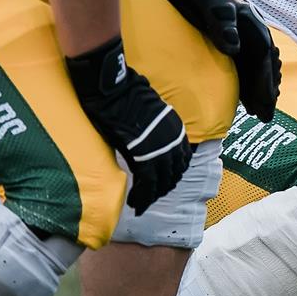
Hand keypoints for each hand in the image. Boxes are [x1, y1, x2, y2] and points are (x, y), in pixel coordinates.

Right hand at [64, 36, 193, 213]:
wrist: (114, 92)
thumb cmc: (125, 96)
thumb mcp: (149, 111)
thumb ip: (154, 127)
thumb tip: (149, 137)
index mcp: (175, 128)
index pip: (183, 158)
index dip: (174, 173)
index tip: (165, 182)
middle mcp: (173, 140)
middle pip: (174, 173)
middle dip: (164, 187)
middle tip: (152, 197)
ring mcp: (160, 149)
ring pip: (162, 181)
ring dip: (152, 195)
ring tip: (142, 203)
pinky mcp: (144, 156)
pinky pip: (147, 183)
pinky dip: (142, 195)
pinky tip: (135, 202)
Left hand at [134, 0, 281, 121]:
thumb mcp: (206, 0)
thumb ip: (221, 21)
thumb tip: (234, 47)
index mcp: (249, 20)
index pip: (263, 53)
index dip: (266, 77)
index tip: (267, 98)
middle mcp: (249, 30)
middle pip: (263, 64)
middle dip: (266, 89)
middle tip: (267, 116)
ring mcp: (240, 37)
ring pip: (255, 66)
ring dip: (259, 89)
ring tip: (260, 113)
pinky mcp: (229, 43)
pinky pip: (243, 66)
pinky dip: (247, 83)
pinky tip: (245, 100)